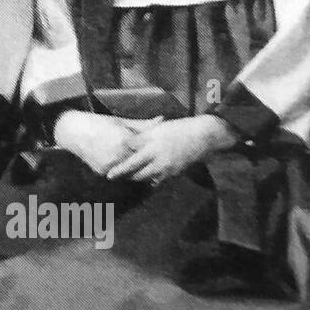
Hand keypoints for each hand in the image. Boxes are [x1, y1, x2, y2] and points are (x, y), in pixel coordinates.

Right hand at [53, 111, 159, 177]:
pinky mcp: (102, 171)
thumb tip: (161, 119)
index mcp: (125, 139)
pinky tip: (122, 165)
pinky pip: (117, 173)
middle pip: (139, 162)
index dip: (152, 149)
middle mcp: (118, 153)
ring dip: (134, 168)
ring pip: (129, 170)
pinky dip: (121, 170)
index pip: (145, 149)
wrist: (73, 131)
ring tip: (139, 164)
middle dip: (145, 161)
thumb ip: (142, 124)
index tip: (158, 149)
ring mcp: (110, 164)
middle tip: (153, 161)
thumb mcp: (121, 122)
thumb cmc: (98, 123)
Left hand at [104, 115, 238, 183]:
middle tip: (115, 175)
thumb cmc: (176, 129)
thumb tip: (124, 143)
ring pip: (147, 179)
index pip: (132, 163)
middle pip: (138, 175)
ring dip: (138, 178)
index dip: (119, 170)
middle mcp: (160, 163)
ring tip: (128, 174)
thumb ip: (139, 138)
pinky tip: (145, 174)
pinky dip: (150, 178)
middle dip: (127, 177)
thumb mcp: (155, 130)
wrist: (201, 137)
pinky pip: (158, 180)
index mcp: (153, 150)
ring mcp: (168, 170)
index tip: (108, 175)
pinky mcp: (174, 174)